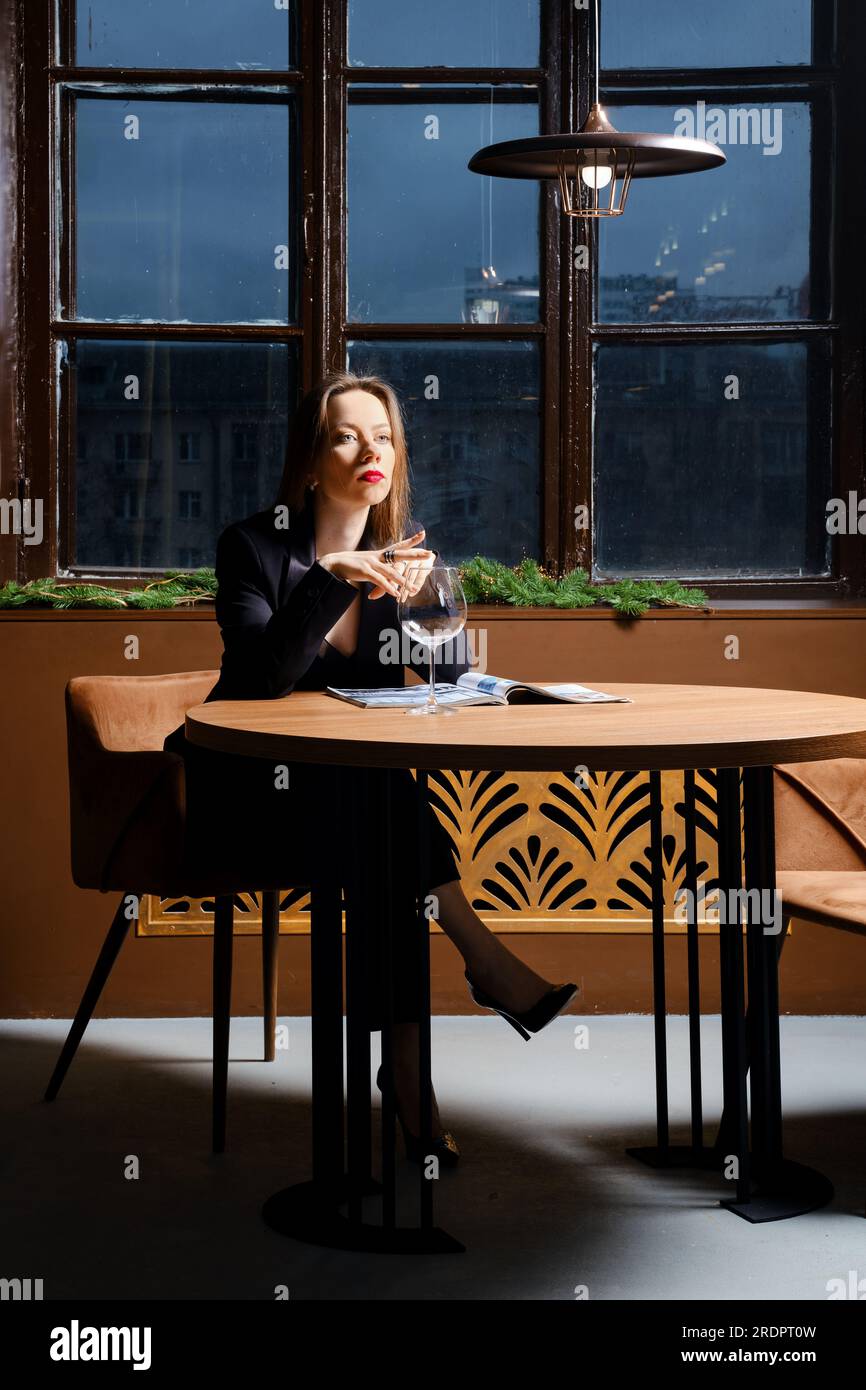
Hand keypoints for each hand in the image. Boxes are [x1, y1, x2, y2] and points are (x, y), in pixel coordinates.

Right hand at [319, 529, 434, 599]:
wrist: (334, 563)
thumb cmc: (351, 565)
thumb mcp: (368, 565)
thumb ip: (380, 571)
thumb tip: (389, 579)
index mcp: (380, 554)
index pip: (398, 545)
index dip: (411, 541)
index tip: (423, 534)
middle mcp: (378, 556)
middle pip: (400, 554)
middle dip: (415, 555)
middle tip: (429, 554)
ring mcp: (372, 563)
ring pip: (391, 571)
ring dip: (403, 581)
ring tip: (414, 588)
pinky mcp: (365, 571)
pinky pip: (379, 580)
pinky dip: (388, 588)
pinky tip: (395, 594)